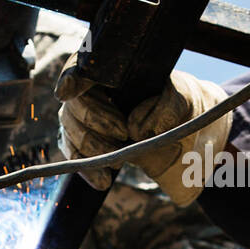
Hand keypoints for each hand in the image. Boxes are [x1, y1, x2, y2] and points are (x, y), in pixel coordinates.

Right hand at [55, 54, 231, 204]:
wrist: (180, 129)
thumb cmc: (177, 104)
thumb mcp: (182, 99)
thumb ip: (166, 107)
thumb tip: (135, 129)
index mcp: (111, 70)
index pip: (81, 67)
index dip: (72, 78)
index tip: (68, 91)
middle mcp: (90, 90)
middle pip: (74, 104)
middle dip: (94, 121)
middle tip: (124, 135)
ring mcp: (83, 117)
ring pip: (70, 130)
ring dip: (92, 149)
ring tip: (118, 162)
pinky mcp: (85, 142)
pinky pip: (75, 155)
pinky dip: (87, 169)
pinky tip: (103, 181)